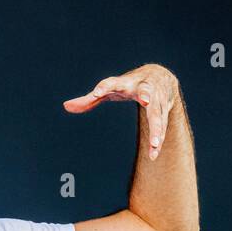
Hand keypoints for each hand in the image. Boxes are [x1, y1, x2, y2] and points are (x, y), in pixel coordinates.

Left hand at [63, 64, 179, 159]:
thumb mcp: (109, 89)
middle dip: (147, 96)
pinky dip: (159, 140)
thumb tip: (66, 106)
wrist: (160, 75)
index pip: (113, 83)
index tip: (97, 92)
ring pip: (159, 113)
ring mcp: (158, 98)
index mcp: (126, 83)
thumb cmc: (129, 84)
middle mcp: (144, 88)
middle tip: (146, 102)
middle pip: (146, 92)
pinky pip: (163, 126)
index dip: (104, 87)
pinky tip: (153, 155)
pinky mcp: (166, 109)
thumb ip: (89, 100)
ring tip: (154, 144)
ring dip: (157, 128)